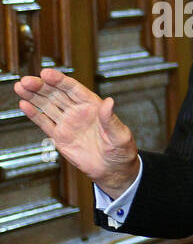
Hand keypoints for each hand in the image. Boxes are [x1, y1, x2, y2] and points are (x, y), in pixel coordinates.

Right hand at [13, 68, 139, 194]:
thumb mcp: (120, 135)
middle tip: (27, 81)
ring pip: (47, 105)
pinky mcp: (59, 136)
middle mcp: (78, 111)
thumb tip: (109, 102)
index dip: (60, 80)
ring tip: (20, 86)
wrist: (113, 170)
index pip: (74, 89)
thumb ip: (112, 120)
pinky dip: (34, 114)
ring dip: (34, 96)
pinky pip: (45, 122)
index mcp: (93, 106)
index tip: (46, 73)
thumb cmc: (122, 151)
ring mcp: (68, 123)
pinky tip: (24, 104)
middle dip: (41, 86)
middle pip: (57, 94)